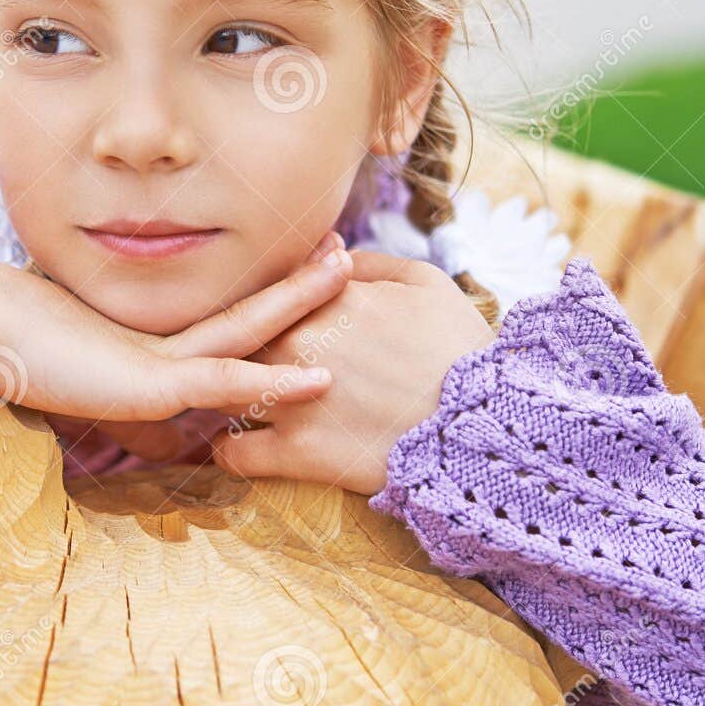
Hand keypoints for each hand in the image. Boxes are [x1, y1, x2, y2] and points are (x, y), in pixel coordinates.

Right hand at [39, 231, 353, 461]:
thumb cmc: (5, 348)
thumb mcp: (71, 378)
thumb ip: (111, 398)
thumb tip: (147, 435)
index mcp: (147, 338)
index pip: (221, 318)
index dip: (266, 297)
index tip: (306, 271)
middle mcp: (161, 338)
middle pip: (246, 306)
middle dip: (299, 279)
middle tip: (345, 247)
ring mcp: (159, 355)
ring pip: (247, 327)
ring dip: (300, 299)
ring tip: (344, 266)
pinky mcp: (150, 382)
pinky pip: (224, 382)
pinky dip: (275, 382)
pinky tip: (320, 380)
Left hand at [209, 250, 496, 494]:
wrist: (486, 425)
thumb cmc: (462, 350)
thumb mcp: (427, 285)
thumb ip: (369, 263)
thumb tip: (330, 252)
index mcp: (326, 299)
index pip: (268, 295)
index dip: (263, 310)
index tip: (261, 326)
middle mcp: (297, 343)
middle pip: (235, 339)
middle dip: (230, 350)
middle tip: (221, 362)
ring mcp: (291, 398)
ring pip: (222, 391)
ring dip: (219, 396)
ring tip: (218, 402)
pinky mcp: (295, 453)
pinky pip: (234, 453)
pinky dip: (227, 451)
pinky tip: (232, 447)